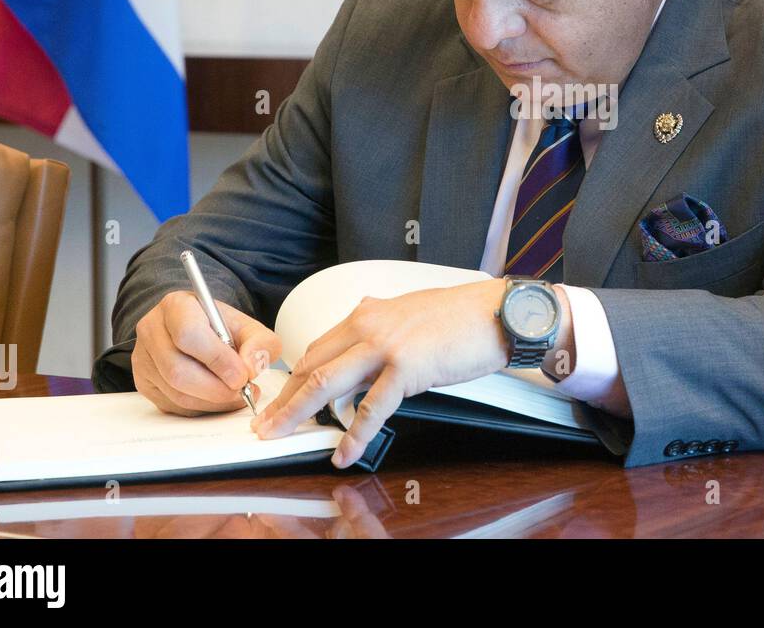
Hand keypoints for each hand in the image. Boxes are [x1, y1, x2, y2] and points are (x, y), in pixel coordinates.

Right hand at [131, 290, 279, 414]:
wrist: (197, 329)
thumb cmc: (220, 327)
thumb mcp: (247, 326)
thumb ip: (260, 342)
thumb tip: (252, 368)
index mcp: (176, 306)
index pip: (189, 335)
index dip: (217, 360)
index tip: (242, 376)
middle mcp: (151, 330)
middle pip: (177, 370)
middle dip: (216, 389)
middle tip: (243, 391)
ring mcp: (143, 359)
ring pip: (175, 393)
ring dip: (212, 402)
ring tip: (236, 396)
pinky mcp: (143, 383)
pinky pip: (172, 406)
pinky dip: (201, 409)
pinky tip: (218, 399)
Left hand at [251, 278, 512, 466]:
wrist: (496, 312)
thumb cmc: (461, 317)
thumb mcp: (407, 318)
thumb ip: (380, 337)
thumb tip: (364, 368)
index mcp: (368, 313)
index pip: (318, 348)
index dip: (294, 377)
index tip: (279, 398)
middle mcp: (368, 325)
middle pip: (312, 366)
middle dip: (284, 399)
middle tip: (266, 424)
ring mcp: (385, 345)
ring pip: (327, 384)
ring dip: (299, 414)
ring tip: (283, 436)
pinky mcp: (406, 367)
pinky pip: (372, 407)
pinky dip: (355, 434)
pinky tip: (345, 451)